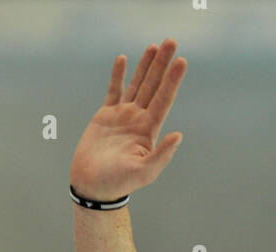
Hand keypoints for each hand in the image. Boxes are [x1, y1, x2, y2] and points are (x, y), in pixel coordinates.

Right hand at [70, 38, 186, 201]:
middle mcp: (138, 119)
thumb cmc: (119, 182)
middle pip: (153, 85)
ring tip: (154, 46)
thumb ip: (162, 154)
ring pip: (137, 84)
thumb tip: (178, 135)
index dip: (173, 80)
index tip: (182, 61)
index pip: (164, 99)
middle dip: (162, 64)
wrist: (93, 185)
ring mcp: (123, 116)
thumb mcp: (144, 172)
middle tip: (172, 41)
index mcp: (149, 130)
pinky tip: (124, 59)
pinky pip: (114, 90)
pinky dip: (118, 75)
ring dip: (146, 65)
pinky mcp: (105, 115)